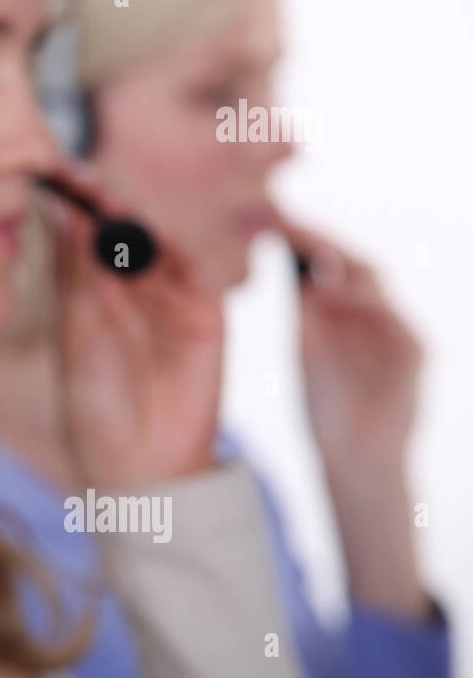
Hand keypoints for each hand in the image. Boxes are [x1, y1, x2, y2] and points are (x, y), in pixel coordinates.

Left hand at [46, 193, 224, 489]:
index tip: (58, 173)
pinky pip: (205, 267)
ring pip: (166, 237)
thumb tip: (61, 207)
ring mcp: (175, 292)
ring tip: (115, 198)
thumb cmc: (94, 401)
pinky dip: (188, 245)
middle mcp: (137, 280)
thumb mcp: (76, 328)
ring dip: (144, 214)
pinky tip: (162, 230)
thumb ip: (74, 270)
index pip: (89, 225)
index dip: (78, 198)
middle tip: (85, 176)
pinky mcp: (210, 311)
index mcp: (96, 283)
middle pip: (130, 222)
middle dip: (110, 195)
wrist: (137, 463)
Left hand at [280, 219, 429, 616]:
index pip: (324, 257)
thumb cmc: (328, 402)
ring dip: (342, 267)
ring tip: (312, 257)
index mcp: (343, 304)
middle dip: (319, 240)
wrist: (355, 457)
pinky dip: (371, 306)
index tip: (263, 220)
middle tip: (285, 224)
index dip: (298, 236)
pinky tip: (340, 295)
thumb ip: (305, 307)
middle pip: (349, 259)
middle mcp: (373, 307)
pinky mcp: (414, 353)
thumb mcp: (308, 346)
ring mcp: (396, 326)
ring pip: (374, 282)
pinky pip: (398, 322)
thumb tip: (280, 261)